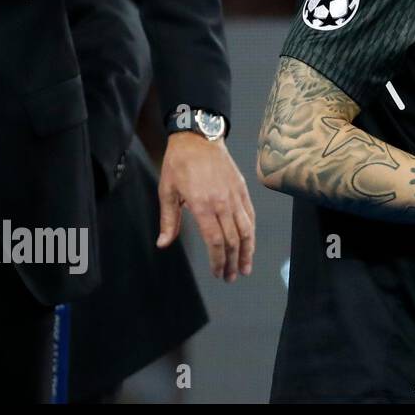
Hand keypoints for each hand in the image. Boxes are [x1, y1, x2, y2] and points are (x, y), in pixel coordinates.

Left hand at [157, 132, 255, 281]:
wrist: (199, 137)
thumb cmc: (179, 163)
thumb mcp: (167, 191)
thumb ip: (168, 220)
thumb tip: (163, 243)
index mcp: (202, 205)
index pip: (216, 240)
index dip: (218, 260)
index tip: (217, 273)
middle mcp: (222, 203)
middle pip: (233, 239)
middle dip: (232, 261)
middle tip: (231, 277)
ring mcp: (235, 196)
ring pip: (246, 229)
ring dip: (247, 251)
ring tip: (245, 267)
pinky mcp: (242, 190)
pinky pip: (250, 215)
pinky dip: (251, 232)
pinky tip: (249, 243)